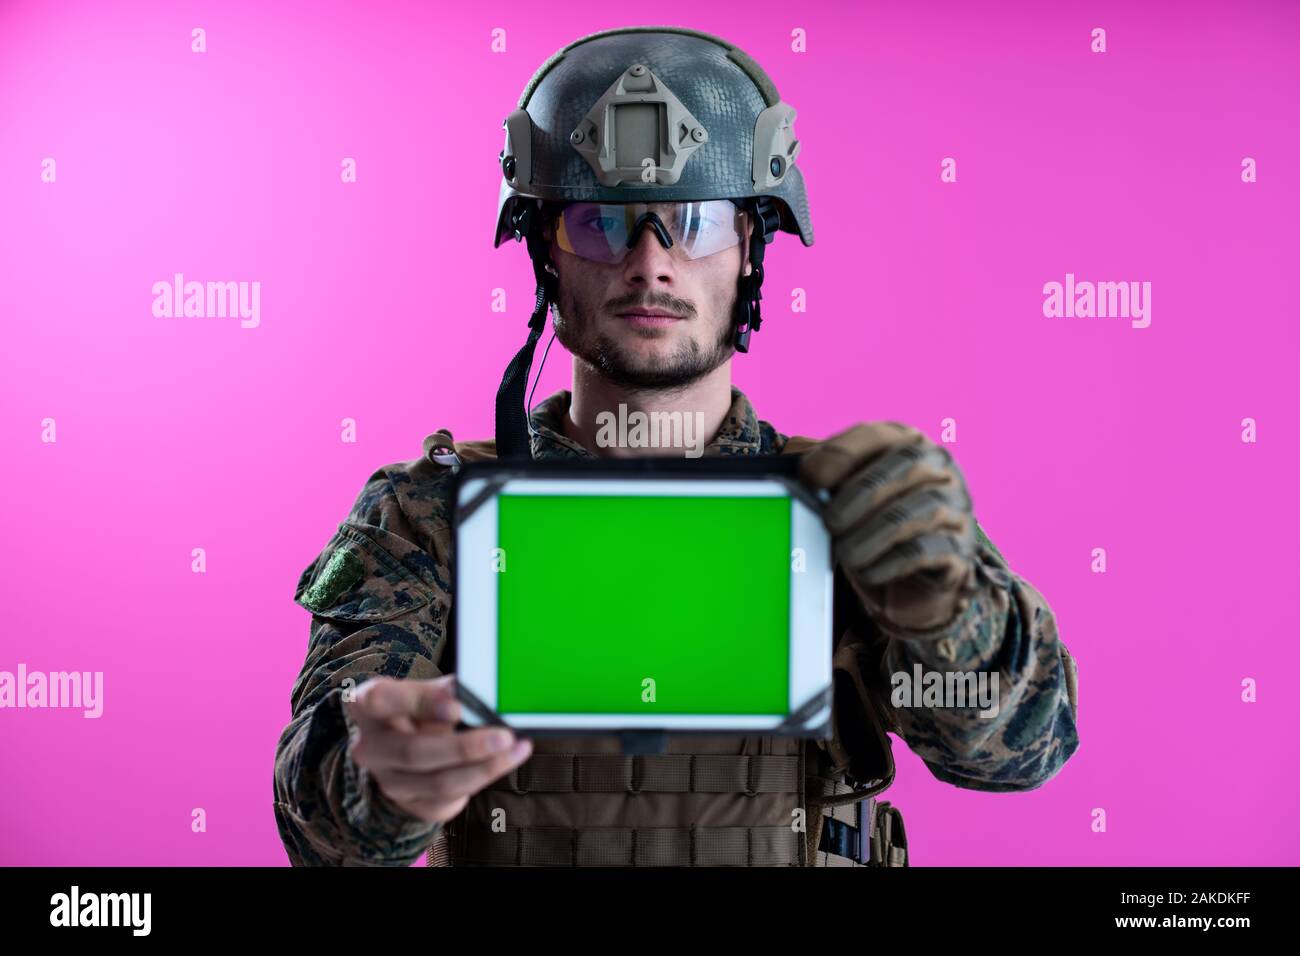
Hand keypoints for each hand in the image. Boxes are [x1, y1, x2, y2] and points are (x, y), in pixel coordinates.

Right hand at [344, 674, 531, 825]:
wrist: (403, 750)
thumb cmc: (418, 709)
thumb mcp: (426, 692)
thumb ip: (446, 692)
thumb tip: (478, 695)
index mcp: (368, 707)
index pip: (380, 699)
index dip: (420, 703)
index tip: (456, 706)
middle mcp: (371, 748)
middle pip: (414, 752)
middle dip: (464, 747)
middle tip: (503, 736)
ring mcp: (388, 781)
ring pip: (437, 783)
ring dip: (483, 768)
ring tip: (515, 749)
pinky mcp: (411, 804)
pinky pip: (449, 798)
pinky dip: (482, 778)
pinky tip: (506, 761)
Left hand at [798, 422, 978, 631]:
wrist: (909, 580)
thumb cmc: (869, 523)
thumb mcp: (843, 492)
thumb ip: (820, 473)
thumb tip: (789, 465)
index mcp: (906, 444)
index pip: (877, 436)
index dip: (841, 453)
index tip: (809, 477)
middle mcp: (939, 468)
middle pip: (907, 465)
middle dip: (861, 493)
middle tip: (829, 522)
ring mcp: (956, 507)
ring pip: (922, 509)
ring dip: (876, 533)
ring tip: (846, 554)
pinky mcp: (960, 549)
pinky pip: (930, 550)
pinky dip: (893, 562)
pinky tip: (868, 572)